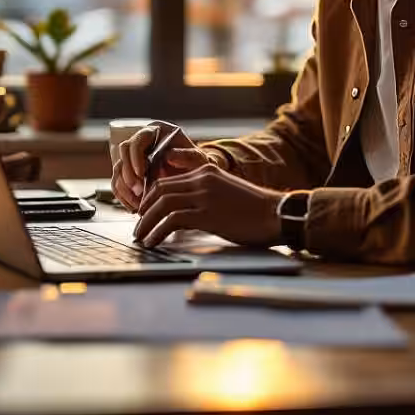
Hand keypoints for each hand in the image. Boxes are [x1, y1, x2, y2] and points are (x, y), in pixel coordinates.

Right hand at [110, 121, 210, 211]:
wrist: (197, 179)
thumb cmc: (198, 165)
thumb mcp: (198, 159)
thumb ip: (188, 156)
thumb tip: (169, 156)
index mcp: (156, 131)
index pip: (138, 139)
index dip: (135, 156)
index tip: (142, 173)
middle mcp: (141, 142)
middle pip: (123, 153)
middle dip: (128, 174)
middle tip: (139, 191)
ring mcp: (133, 158)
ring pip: (118, 170)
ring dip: (125, 188)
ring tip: (139, 203)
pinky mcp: (129, 175)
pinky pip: (118, 184)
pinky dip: (123, 197)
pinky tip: (134, 207)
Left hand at [134, 165, 283, 248]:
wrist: (277, 213)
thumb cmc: (254, 210)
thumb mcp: (226, 193)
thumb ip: (205, 196)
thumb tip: (183, 214)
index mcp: (206, 172)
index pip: (167, 181)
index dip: (150, 198)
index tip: (144, 213)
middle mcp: (202, 179)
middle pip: (160, 190)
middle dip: (144, 210)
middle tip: (138, 226)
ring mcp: (204, 195)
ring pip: (162, 204)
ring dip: (146, 222)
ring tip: (141, 237)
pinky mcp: (208, 213)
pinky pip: (172, 220)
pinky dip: (158, 231)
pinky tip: (154, 242)